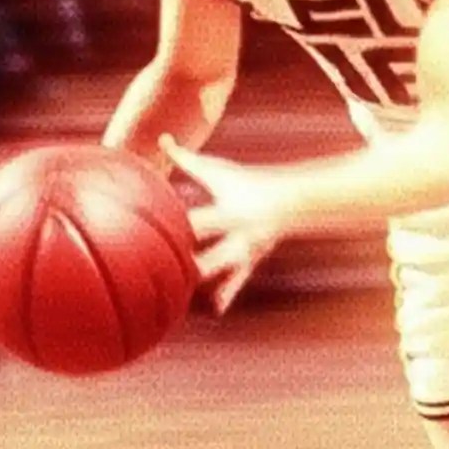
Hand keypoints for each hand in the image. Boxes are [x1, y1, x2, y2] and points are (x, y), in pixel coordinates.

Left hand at [159, 135, 286, 314]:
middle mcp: (239, 238)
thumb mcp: (219, 171)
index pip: (198, 223)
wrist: (291, 200)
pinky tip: (215, 310)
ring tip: (182, 298)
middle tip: (168, 278)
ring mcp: (246, 254)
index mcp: (229, 213)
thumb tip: (163, 138)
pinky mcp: (250, 263)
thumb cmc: (248, 181)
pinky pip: (236, 282)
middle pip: (211, 258)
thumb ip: (187, 159)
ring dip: (206, 284)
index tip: (157, 234)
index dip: (180, 229)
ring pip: (224, 275)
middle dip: (192, 268)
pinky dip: (226, 295)